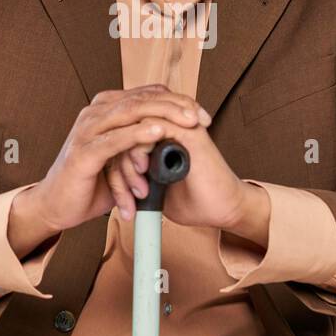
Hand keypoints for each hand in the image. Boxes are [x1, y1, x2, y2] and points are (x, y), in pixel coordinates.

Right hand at [32, 84, 212, 232]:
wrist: (57, 205)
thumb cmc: (90, 181)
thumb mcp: (122, 156)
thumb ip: (142, 141)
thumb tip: (177, 136)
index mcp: (106, 108)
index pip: (149, 94)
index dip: (180, 101)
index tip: (204, 116)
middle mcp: (95, 112)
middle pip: (143, 98)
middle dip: (177, 105)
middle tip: (201, 117)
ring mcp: (87, 129)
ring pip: (131, 112)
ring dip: (164, 115)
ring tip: (188, 122)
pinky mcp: (83, 151)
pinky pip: (115, 139)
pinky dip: (138, 134)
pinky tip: (158, 132)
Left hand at [106, 106, 253, 233]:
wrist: (223, 210)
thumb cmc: (195, 202)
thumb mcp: (156, 191)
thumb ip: (136, 178)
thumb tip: (112, 183)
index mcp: (161, 138)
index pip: (125, 133)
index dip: (113, 159)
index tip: (116, 188)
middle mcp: (170, 127)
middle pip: (128, 126)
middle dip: (117, 158)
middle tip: (122, 187)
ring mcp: (180, 126)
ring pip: (138, 124)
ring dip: (128, 154)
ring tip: (135, 183)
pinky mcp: (189, 131)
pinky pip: (155, 124)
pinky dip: (141, 145)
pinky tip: (142, 168)